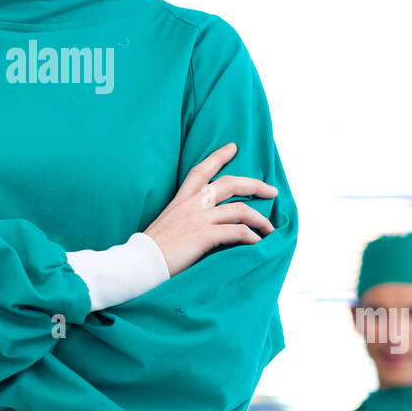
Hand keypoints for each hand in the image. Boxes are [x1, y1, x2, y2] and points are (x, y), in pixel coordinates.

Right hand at [143, 142, 277, 276]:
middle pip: (230, 184)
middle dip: (255, 185)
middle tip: (271, 190)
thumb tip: (200, 223)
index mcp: (181, 200)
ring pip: (240, 210)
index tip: (233, 147)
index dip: (218, 156)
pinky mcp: (204, 236)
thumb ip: (184, 218)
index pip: (201, 170)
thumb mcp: (167, 223)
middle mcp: (192, 205)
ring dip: (260, 219)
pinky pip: (237, 233)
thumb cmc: (152, 248)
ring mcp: (199, 219)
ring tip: (270, 228)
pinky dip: (252, 238)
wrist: (140, 262)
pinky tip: (258, 244)